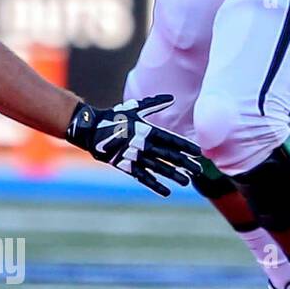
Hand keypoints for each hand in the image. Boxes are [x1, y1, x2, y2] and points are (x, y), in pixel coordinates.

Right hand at [66, 95, 202, 196]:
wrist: (90, 129)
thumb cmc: (114, 117)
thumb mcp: (135, 108)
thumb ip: (154, 104)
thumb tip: (171, 97)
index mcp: (147, 130)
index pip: (171, 139)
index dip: (185, 146)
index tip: (199, 152)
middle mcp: (143, 145)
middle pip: (169, 155)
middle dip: (185, 163)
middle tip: (199, 169)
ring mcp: (135, 157)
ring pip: (159, 168)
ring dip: (174, 175)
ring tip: (187, 182)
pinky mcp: (126, 166)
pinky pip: (143, 177)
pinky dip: (155, 185)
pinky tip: (166, 191)